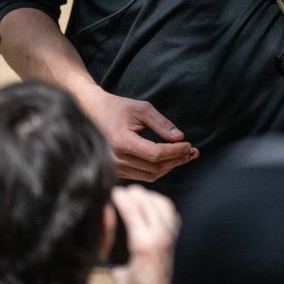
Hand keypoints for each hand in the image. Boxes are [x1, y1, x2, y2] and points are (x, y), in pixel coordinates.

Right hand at [79, 89, 197, 181]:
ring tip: (184, 156)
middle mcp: (115, 159)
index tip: (189, 144)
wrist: (91, 113)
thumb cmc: (118, 108)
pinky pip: (141, 175)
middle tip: (192, 152)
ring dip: (169, 167)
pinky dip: (158, 169)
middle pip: (154, 167)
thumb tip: (180, 138)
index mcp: (121, 142)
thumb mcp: (142, 109)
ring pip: (149, 175)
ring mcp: (114, 167)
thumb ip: (162, 124)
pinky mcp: (115, 171)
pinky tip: (169, 160)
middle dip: (176, 160)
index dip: (175, 151)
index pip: (155, 154)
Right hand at [109, 185, 178, 283]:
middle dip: (135, 193)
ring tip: (135, 194)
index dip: (122, 198)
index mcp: (145, 244)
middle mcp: (161, 236)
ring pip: (164, 204)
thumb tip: (104, 219)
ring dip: (149, 196)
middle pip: (149, 202)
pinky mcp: (175, 240)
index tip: (112, 191)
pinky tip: (150, 205)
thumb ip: (107, 245)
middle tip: (121, 190)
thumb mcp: (115, 272)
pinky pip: (171, 213)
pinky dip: (160, 204)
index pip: (134, 210)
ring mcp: (171, 237)